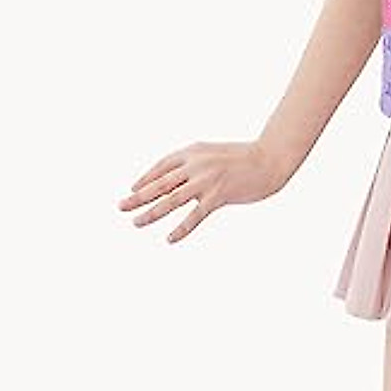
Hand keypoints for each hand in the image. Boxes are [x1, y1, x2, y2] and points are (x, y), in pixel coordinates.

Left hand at [118, 140, 287, 242]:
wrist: (270, 159)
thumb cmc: (243, 158)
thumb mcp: (213, 155)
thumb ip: (194, 165)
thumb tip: (172, 184)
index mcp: (194, 151)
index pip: (162, 166)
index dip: (146, 179)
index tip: (133, 190)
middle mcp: (197, 163)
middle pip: (161, 183)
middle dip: (139, 197)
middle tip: (120, 207)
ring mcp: (207, 179)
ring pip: (172, 199)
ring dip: (152, 213)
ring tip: (136, 222)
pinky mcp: (219, 194)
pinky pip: (195, 215)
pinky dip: (181, 228)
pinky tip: (170, 238)